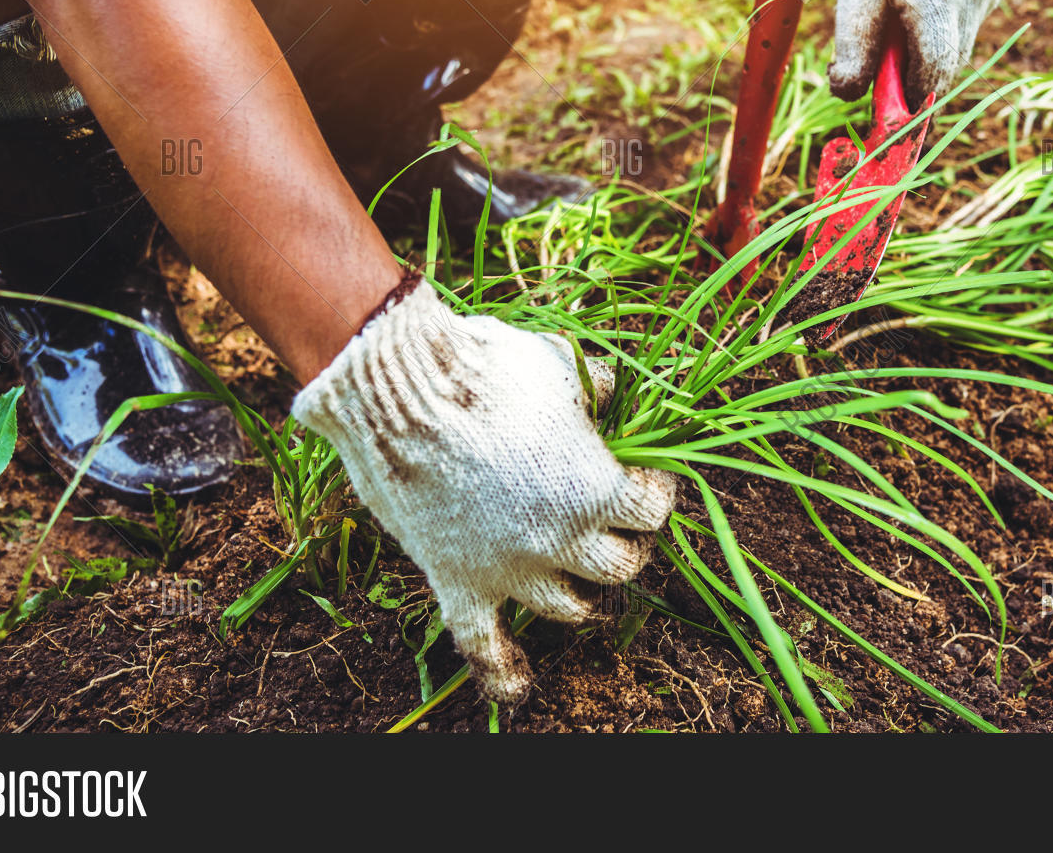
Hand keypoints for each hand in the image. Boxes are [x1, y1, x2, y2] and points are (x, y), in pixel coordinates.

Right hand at [293, 278, 675, 701]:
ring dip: (581, 592)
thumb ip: (590, 387)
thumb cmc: (486, 368)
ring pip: (569, 607)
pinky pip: (484, 646)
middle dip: (623, 544)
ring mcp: (510, 570)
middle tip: (612, 526)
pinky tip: (518, 689)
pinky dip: (503, 673)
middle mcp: (560, 541)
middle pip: (619, 566)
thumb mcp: (557, 363)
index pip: (650, 512)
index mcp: (594, 490)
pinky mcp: (459, 583)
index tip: (644, 476)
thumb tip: (605, 393)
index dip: (653, 492)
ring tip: (575, 573)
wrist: (399, 390)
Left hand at [829, 0, 1005, 104]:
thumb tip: (849, 98)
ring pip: (958, 44)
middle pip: (948, 65)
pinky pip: (967, 20)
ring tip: (898, 13)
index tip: (885, 109)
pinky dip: (942, 23)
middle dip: (915, 72)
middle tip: (882, 61)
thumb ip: (853, 49)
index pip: (933, 77)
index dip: (908, 99)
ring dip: (928, 46)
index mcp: (939, 1)